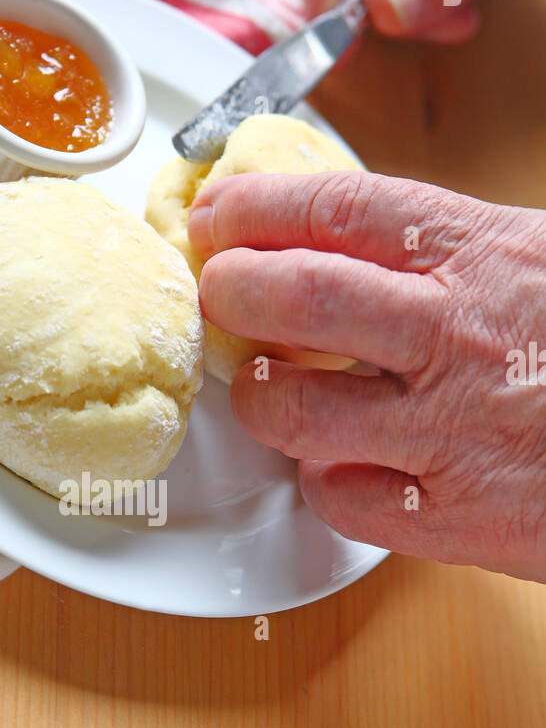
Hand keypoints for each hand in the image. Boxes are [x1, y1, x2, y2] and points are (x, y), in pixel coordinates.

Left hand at [188, 170, 545, 581]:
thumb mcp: (545, 261)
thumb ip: (463, 249)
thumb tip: (358, 234)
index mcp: (484, 252)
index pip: (338, 208)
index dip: (257, 208)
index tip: (218, 214)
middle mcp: (453, 334)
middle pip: (292, 298)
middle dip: (229, 291)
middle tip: (215, 296)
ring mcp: (449, 430)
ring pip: (293, 409)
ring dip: (258, 397)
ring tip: (263, 389)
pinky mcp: (458, 519)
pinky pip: (342, 501)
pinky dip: (323, 485)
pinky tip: (339, 467)